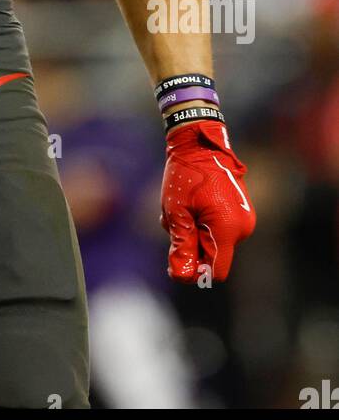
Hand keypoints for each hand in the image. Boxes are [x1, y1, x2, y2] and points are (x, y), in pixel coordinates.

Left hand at [160, 119, 254, 281]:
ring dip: (193, 232)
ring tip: (181, 208)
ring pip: (213, 242)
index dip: (196, 271)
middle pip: (213, 256)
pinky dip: (202, 223)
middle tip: (174, 221)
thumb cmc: (187, 175)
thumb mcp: (177, 212)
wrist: (201, 144)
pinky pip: (219, 229)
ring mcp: (244, 219)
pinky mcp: (241, 212)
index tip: (177, 257)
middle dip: (190, 245)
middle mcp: (242, 227)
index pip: (217, 271)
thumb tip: (181, 276)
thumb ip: (181, 246)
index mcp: (228, 229)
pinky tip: (191, 204)